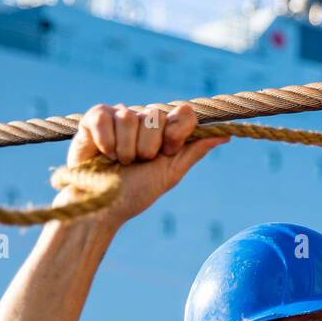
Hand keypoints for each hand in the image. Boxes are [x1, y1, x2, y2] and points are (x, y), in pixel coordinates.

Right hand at [62, 102, 226, 226]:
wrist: (102, 207)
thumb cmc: (134, 192)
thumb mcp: (169, 174)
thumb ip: (194, 151)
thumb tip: (226, 135)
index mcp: (164, 130)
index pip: (184, 113)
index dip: (177, 133)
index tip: (167, 152)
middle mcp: (143, 118)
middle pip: (157, 116)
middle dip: (148, 148)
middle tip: (137, 163)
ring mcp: (119, 115)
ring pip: (131, 119)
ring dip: (126, 150)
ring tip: (119, 162)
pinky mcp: (96, 117)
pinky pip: (106, 118)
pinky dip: (106, 143)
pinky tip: (103, 154)